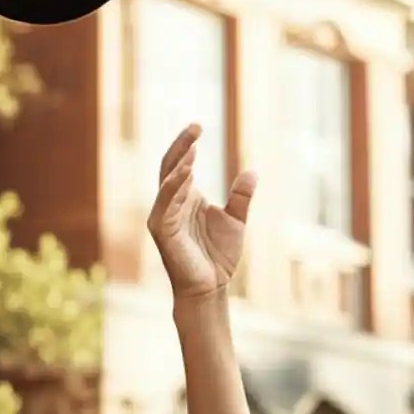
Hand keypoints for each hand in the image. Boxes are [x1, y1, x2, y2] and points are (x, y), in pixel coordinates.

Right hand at [147, 124, 257, 299]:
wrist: (211, 287)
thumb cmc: (219, 256)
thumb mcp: (236, 220)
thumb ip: (241, 197)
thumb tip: (251, 171)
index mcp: (184, 198)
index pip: (180, 164)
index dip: (187, 144)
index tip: (199, 126)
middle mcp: (170, 203)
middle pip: (170, 166)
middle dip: (181, 145)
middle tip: (196, 126)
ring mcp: (163, 216)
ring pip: (166, 182)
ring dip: (178, 163)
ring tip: (193, 147)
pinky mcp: (162, 231)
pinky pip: (165, 204)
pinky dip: (174, 187)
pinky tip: (186, 172)